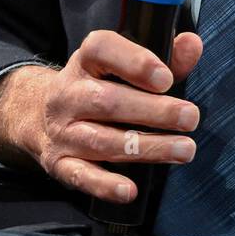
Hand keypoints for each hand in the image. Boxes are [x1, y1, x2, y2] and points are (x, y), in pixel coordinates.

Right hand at [0, 29, 202, 203]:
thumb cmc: (102, 87)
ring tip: (184, 149)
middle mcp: (68, 94)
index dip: (135, 62)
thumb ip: (165, 58)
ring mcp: (61, 130)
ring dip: (146, 147)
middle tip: (190, 117)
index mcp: (85, 61)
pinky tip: (130, 191)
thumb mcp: (126, 66)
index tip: (166, 78)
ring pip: (101, 141)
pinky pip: (80, 175)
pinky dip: (104, 185)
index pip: (102, 49)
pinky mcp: (59, 163)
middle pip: (108, 101)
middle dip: (153, 111)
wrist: (43, 115)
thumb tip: (192, 44)